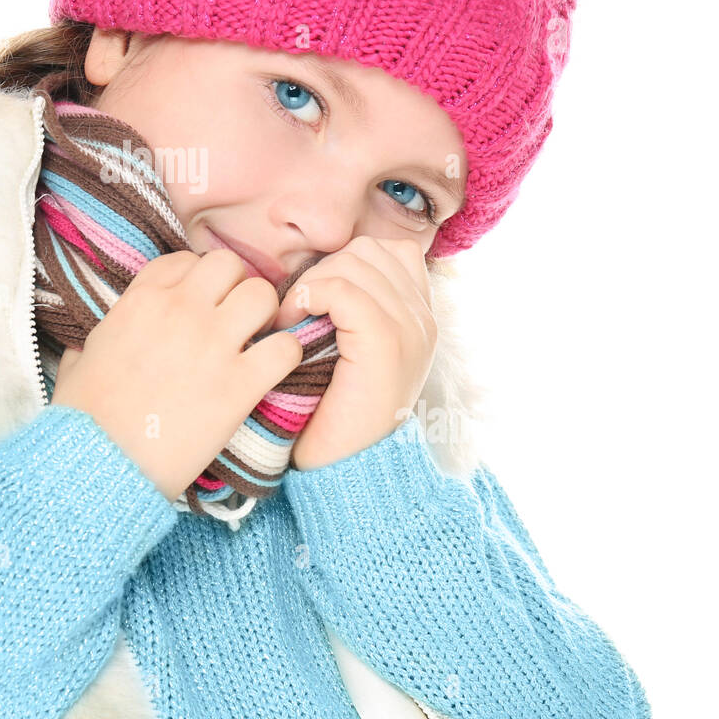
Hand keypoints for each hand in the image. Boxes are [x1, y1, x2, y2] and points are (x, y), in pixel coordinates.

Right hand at [50, 249, 303, 502]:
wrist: (101, 462)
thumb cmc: (84, 418)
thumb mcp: (79, 361)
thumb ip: (95, 340)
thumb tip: (94, 346)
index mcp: (140, 300)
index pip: (185, 260)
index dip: (198, 280)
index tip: (200, 304)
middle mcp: (180, 311)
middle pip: (229, 264)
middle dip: (235, 287)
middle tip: (233, 318)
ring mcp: (212, 344)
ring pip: (262, 294)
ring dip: (265, 315)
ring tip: (256, 340)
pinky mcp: (239, 384)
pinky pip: (285, 348)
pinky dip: (286, 357)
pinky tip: (270, 372)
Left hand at [271, 236, 435, 470]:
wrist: (341, 468)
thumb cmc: (331, 410)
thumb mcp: (347, 350)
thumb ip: (349, 308)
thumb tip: (315, 270)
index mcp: (419, 318)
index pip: (389, 250)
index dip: (345, 262)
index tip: (317, 297)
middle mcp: (424, 321)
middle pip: (369, 251)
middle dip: (323, 270)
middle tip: (298, 309)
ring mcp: (411, 331)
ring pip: (356, 264)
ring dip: (314, 282)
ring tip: (295, 318)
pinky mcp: (387, 345)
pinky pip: (345, 291)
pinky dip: (311, 296)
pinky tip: (295, 322)